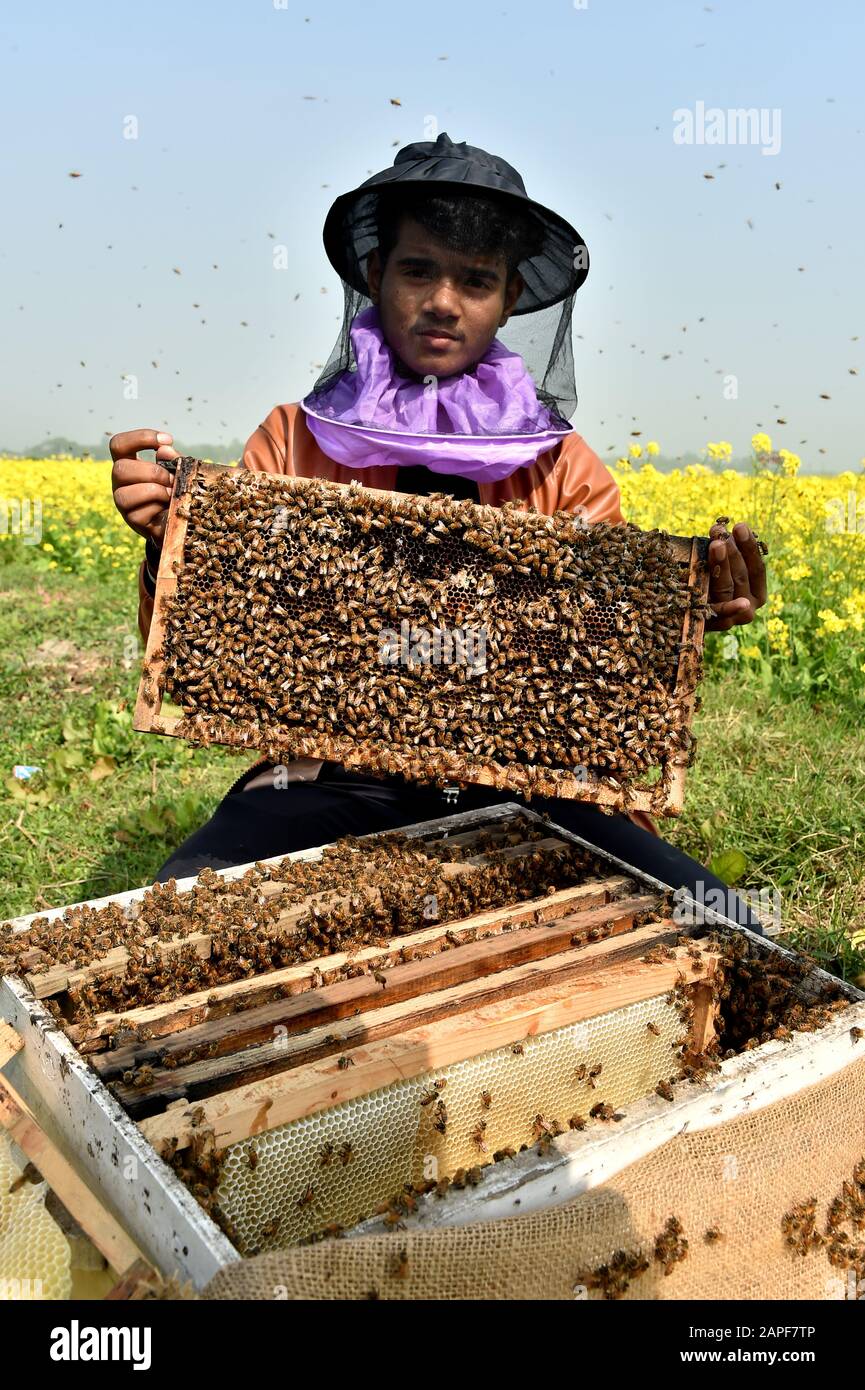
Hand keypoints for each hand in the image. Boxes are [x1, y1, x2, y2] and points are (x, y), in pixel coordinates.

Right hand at [110, 428, 179, 543]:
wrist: (183, 518)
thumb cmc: (176, 488)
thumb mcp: (177, 469)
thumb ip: (172, 459)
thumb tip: (164, 449)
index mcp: (128, 463)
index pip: (119, 444)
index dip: (140, 437)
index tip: (167, 440)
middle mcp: (121, 482)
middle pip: (119, 469)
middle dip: (152, 472)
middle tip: (171, 479)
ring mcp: (124, 502)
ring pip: (124, 493)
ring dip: (154, 490)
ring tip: (171, 493)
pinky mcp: (133, 520)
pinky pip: (139, 513)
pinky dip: (157, 507)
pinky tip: (168, 507)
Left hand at [705, 520, 767, 631]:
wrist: (685, 615)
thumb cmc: (705, 584)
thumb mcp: (717, 568)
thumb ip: (722, 553)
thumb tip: (718, 529)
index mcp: (757, 592)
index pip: (757, 567)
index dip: (749, 546)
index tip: (740, 526)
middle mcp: (749, 607)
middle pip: (741, 576)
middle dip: (732, 552)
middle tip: (721, 533)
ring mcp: (733, 618)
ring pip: (728, 588)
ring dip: (723, 565)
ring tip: (716, 544)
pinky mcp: (716, 626)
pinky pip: (721, 613)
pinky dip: (732, 608)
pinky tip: (743, 604)